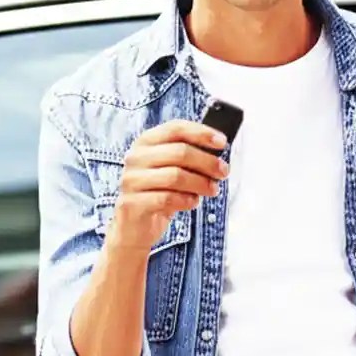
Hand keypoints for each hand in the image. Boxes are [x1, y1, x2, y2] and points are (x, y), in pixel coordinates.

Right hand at [109, 120, 228, 250]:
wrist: (133, 227)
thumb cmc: (157, 193)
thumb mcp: (171, 169)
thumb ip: (188, 156)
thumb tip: (217, 149)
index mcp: (146, 142)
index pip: (175, 128)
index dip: (201, 133)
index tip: (221, 142)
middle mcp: (136, 158)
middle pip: (179, 152)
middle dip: (207, 162)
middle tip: (223, 171)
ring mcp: (132, 180)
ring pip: (175, 176)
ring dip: (200, 183)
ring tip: (212, 189)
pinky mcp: (132, 203)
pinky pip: (167, 198)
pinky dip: (186, 200)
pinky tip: (193, 202)